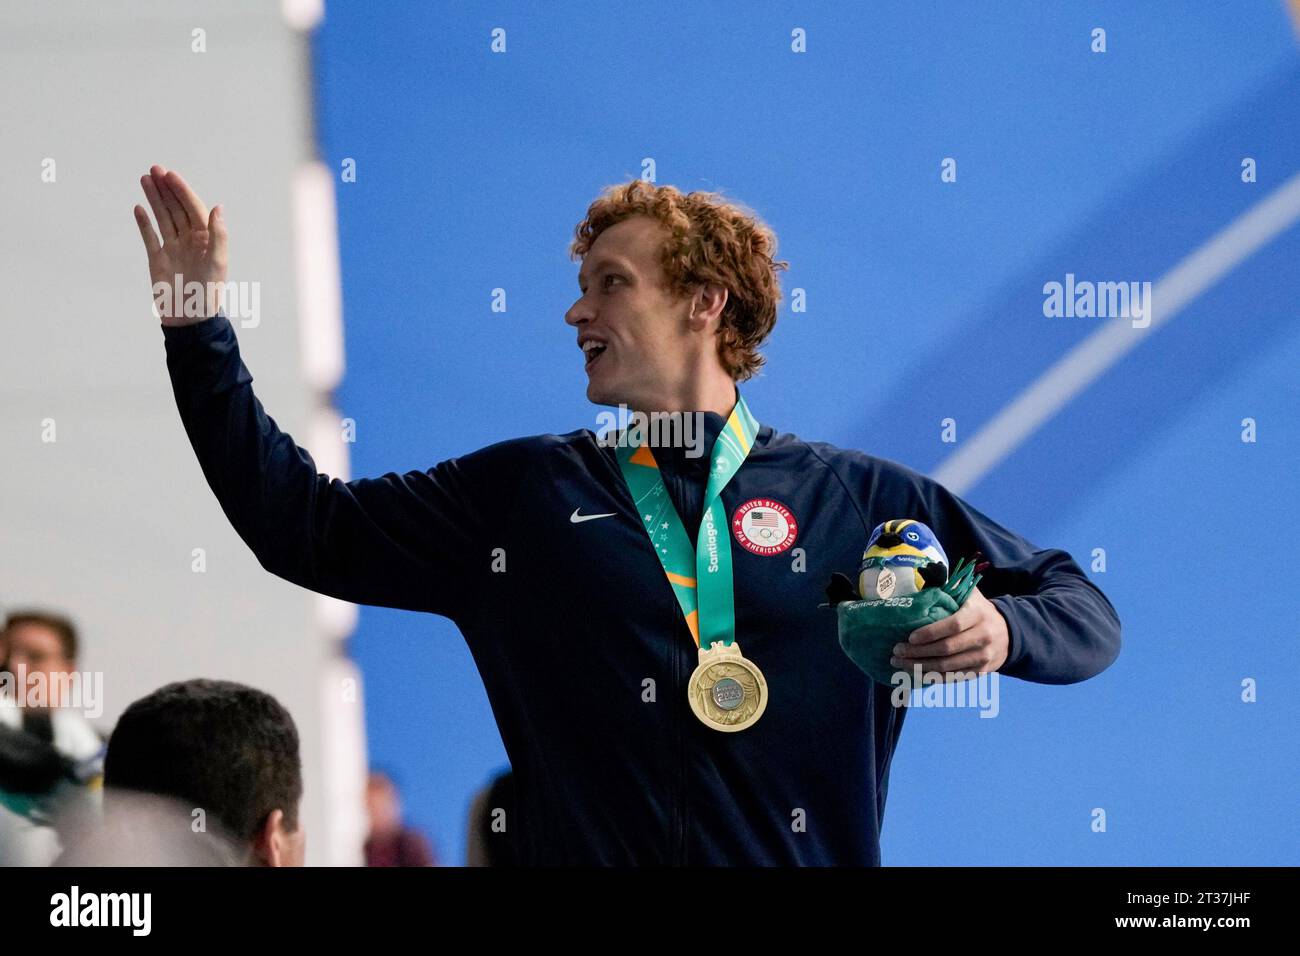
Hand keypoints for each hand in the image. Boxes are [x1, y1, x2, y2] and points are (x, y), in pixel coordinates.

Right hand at [132, 165, 226, 325]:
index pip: (193, 209)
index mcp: (206, 239)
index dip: (182, 191)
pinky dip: (144, 223)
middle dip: (166, 189)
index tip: (170, 175)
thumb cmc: (208, 293)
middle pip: (176, 209)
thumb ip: (219, 235)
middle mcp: (190, 241)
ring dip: (154, 199)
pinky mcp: (158, 259)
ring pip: (162, 218)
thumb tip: (218, 207)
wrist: (189, 319)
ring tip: (144, 179)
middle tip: (154, 170)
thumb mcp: (217, 263)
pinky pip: (150, 237)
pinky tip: (139, 208)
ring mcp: (173, 249)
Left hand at [888, 586, 1009, 675]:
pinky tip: (915, 674)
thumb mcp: (970, 595)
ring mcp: (983, 657)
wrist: (1010, 633)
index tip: (910, 637)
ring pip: (947, 667)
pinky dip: (932, 678)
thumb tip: (924, 573)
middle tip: (896, 651)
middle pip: (947, 649)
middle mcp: (983, 637)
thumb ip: (950, 587)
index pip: (953, 626)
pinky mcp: (981, 672)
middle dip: (918, 653)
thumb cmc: (979, 610)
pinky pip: (953, 678)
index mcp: (978, 614)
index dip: (930, 633)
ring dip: (920, 668)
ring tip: (899, 663)